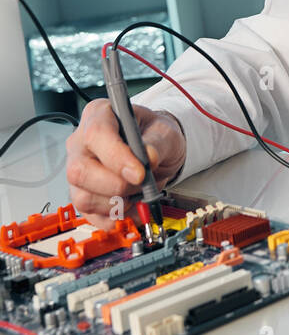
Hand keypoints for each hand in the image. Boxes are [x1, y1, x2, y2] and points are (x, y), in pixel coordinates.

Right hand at [66, 100, 185, 229]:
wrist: (155, 151)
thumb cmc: (154, 135)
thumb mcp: (164, 131)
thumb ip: (157, 142)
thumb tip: (149, 157)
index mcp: (98, 116)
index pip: (96, 134)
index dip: (116, 157)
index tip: (139, 174)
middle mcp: (80, 144)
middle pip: (79, 171)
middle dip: (116, 186)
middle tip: (142, 185)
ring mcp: (78, 171)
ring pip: (82, 198)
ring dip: (117, 204)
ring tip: (139, 193)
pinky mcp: (82, 194)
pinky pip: (90, 215)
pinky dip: (116, 217)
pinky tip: (132, 206)